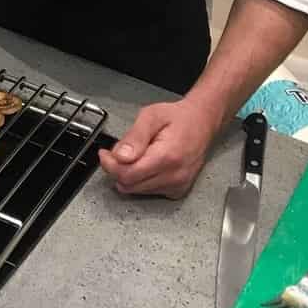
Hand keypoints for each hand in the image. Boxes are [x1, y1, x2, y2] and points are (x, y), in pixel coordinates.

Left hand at [97, 98, 219, 198]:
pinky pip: (149, 192)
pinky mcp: (178, 190)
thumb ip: (134, 137)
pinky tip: (146, 164)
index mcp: (167, 157)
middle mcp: (174, 176)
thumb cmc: (178, 117)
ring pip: (138, 191)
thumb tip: (120, 156)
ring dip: (129, 176)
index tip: (105, 154)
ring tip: (134, 155)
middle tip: (117, 153)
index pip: (127, 174)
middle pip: (130, 185)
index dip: (110, 165)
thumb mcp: (151, 116)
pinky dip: (141, 180)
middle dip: (117, 170)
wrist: (202, 122)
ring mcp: (178, 185)